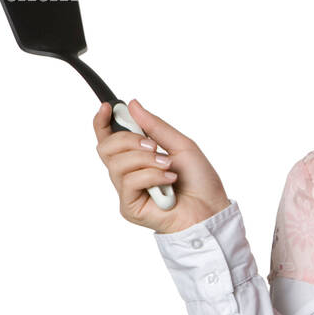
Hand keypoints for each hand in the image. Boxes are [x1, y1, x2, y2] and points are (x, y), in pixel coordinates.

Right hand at [93, 99, 231, 233]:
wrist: (210, 209)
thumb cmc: (200, 181)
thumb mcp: (181, 145)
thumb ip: (155, 126)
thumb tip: (132, 105)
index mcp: (137, 157)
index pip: (109, 139)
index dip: (103, 123)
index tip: (107, 108)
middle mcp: (128, 173)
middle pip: (106, 148)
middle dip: (129, 140)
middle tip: (154, 146)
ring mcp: (128, 191)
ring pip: (117, 164)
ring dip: (146, 160)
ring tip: (168, 166)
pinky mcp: (129, 207)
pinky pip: (128, 182)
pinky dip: (152, 176)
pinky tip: (169, 182)